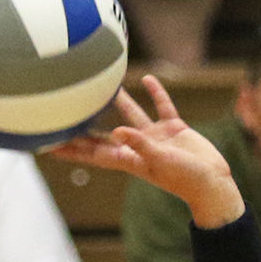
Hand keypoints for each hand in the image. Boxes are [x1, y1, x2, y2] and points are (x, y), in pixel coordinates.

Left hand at [49, 76, 242, 228]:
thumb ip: (139, 145)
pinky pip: (162, 107)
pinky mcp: (174, 129)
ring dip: (118, 100)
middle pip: (104, 135)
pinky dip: (155, 94)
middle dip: (84, 128)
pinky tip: (147, 79)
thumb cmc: (185, 179)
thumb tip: (116, 131)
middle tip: (64, 114)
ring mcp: (156, 138)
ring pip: (132, 115)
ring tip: (105, 84)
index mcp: (128, 159)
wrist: (213, 182)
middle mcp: (137, 147)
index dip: (70, 149)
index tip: (47, 144)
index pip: (92, 153)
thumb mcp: (160, 161)